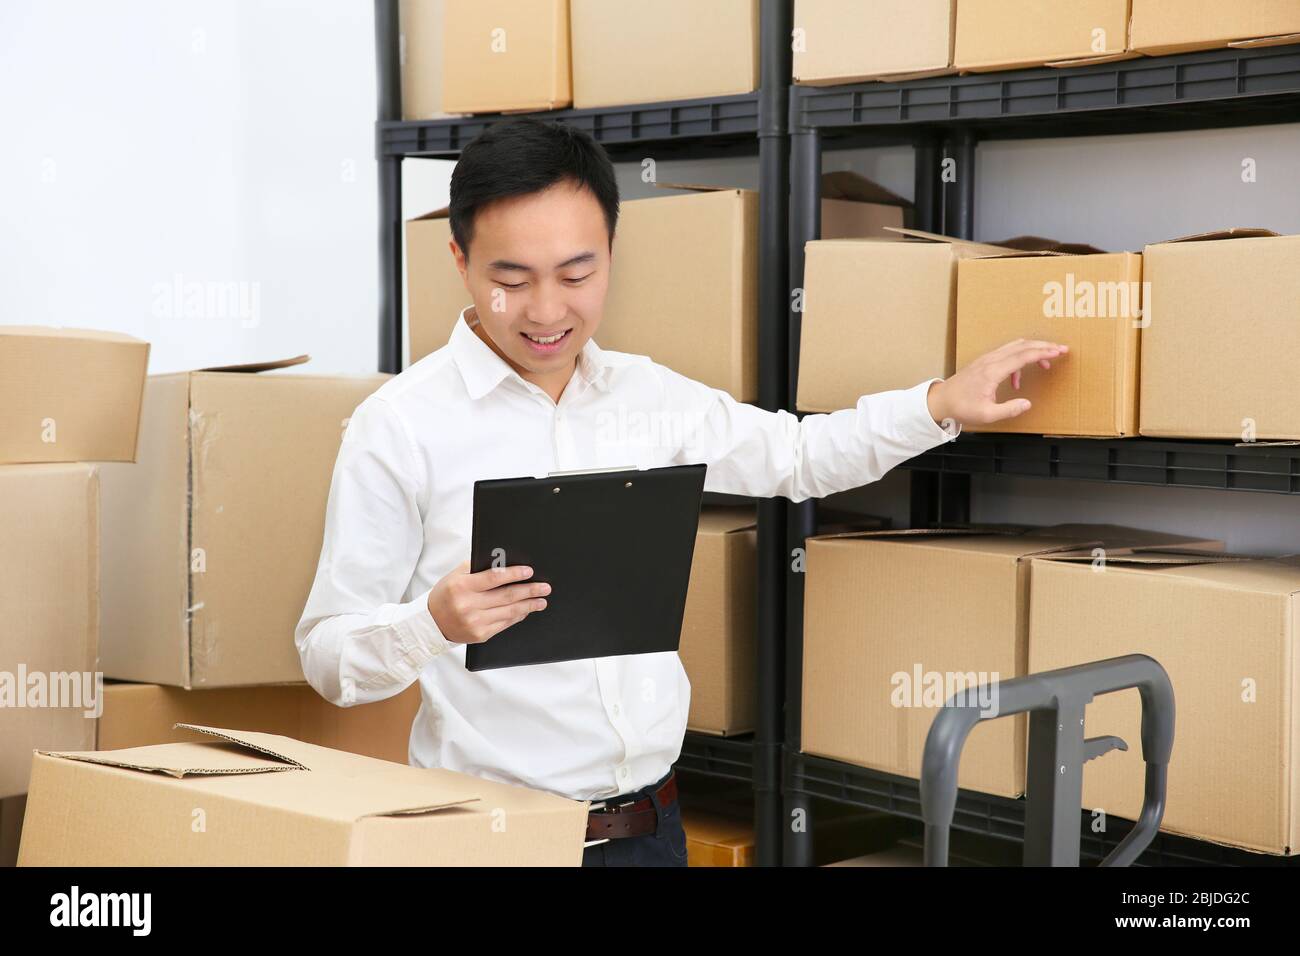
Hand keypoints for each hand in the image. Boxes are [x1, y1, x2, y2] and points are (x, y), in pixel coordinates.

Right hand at [427, 560, 549, 643]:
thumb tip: (504, 561)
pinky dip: (518, 616)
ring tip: (541, 600)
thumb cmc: (447, 594)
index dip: (514, 574)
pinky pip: (505, 624)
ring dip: (529, 605)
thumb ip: (477, 568)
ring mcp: (475, 622)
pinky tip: (526, 610)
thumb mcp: (456, 576)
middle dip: (529, 591)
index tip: (529, 571)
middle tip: (545, 587)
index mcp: (462, 586)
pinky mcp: (480, 635)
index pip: (494, 577)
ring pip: (509, 612)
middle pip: (506, 596)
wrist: (431, 623)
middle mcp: (468, 605)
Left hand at [926, 339, 1068, 427]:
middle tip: (1061, 349)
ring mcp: (986, 359)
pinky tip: (1017, 381)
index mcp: (992, 371)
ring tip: (1046, 363)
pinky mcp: (984, 362)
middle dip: (1043, 345)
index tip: (1059, 352)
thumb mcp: (986, 415)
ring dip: (1032, 350)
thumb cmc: (962, 408)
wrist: (941, 400)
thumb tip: (1027, 404)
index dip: (1043, 352)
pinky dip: (1018, 359)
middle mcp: (990, 360)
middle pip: (1022, 345)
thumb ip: (1008, 410)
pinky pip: (1006, 353)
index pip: (1022, 356)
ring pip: (1014, 347)